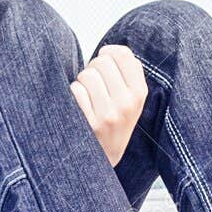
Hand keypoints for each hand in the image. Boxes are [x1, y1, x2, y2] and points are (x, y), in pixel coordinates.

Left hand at [69, 46, 147, 166]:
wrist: (102, 161)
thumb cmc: (112, 123)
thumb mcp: (130, 101)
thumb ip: (127, 74)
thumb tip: (111, 50)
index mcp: (140, 94)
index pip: (123, 54)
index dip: (108, 54)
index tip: (104, 63)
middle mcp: (127, 104)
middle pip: (101, 62)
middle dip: (92, 69)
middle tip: (92, 84)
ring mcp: (108, 115)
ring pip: (87, 76)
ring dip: (81, 83)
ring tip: (86, 96)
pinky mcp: (89, 124)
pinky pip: (75, 91)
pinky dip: (72, 96)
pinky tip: (78, 107)